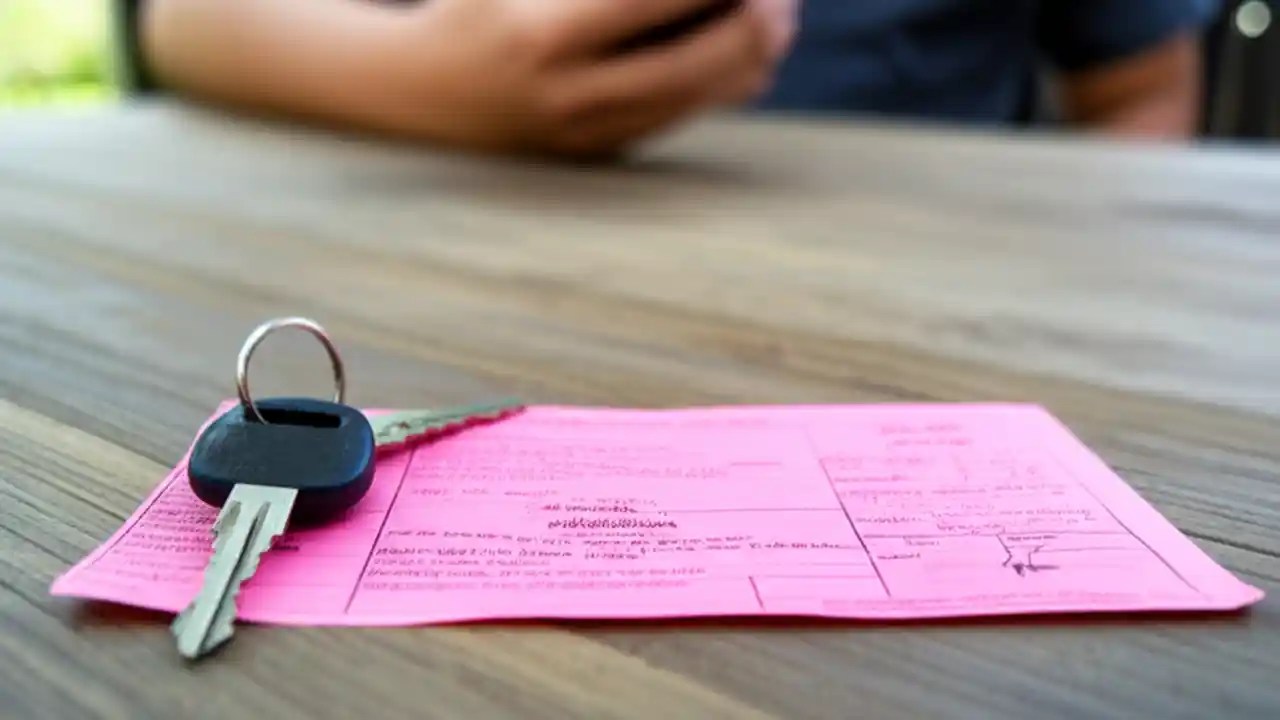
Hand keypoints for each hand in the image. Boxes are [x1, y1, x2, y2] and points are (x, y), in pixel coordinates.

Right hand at [368, 0, 792, 156]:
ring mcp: (590, 134)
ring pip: (703, 98)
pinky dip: (727, 82)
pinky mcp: (603, 153)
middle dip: (760, 18)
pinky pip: (685, 116)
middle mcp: (574, 96)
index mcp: (547, 35)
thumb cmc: (473, 7)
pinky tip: (744, 49)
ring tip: (777, 14)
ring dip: (755, 54)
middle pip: (704, 61)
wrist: (419, 92)